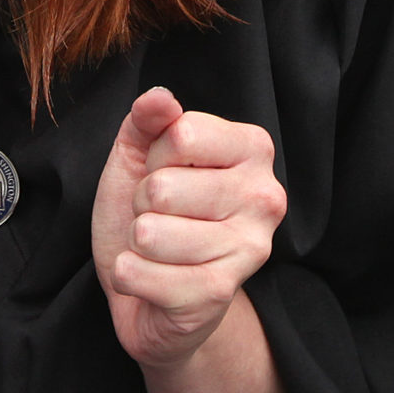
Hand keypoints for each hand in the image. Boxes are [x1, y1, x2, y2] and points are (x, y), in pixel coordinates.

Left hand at [93, 86, 285, 368]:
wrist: (154, 292)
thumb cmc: (154, 213)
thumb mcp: (141, 156)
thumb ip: (148, 119)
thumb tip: (160, 98)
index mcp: (254, 149)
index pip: (182, 133)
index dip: (155, 156)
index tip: (166, 173)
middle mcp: (265, 197)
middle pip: (163, 187)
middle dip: (143, 203)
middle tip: (162, 217)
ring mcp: (248, 249)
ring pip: (150, 233)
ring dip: (136, 242)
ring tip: (158, 247)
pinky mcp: (218, 294)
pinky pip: (141, 274)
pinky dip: (127, 275)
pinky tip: (148, 277)